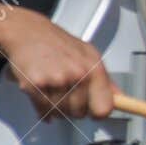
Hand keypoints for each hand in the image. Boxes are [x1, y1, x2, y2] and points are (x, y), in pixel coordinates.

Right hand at [0, 9, 116, 120]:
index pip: (104, 108)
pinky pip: (43, 110)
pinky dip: (42, 109)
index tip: (94, 111)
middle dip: (73, 108)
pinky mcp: (35, 85)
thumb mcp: (88, 54)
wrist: (25, 31)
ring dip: (57, 108)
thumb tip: (120, 98)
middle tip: (66, 93)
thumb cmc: (57, 42)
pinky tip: (43, 96)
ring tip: (53, 90)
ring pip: (61, 113)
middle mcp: (77, 74)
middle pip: (80, 113)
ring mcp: (55, 80)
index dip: (98, 112)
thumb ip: (104, 79)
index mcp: (93, 69)